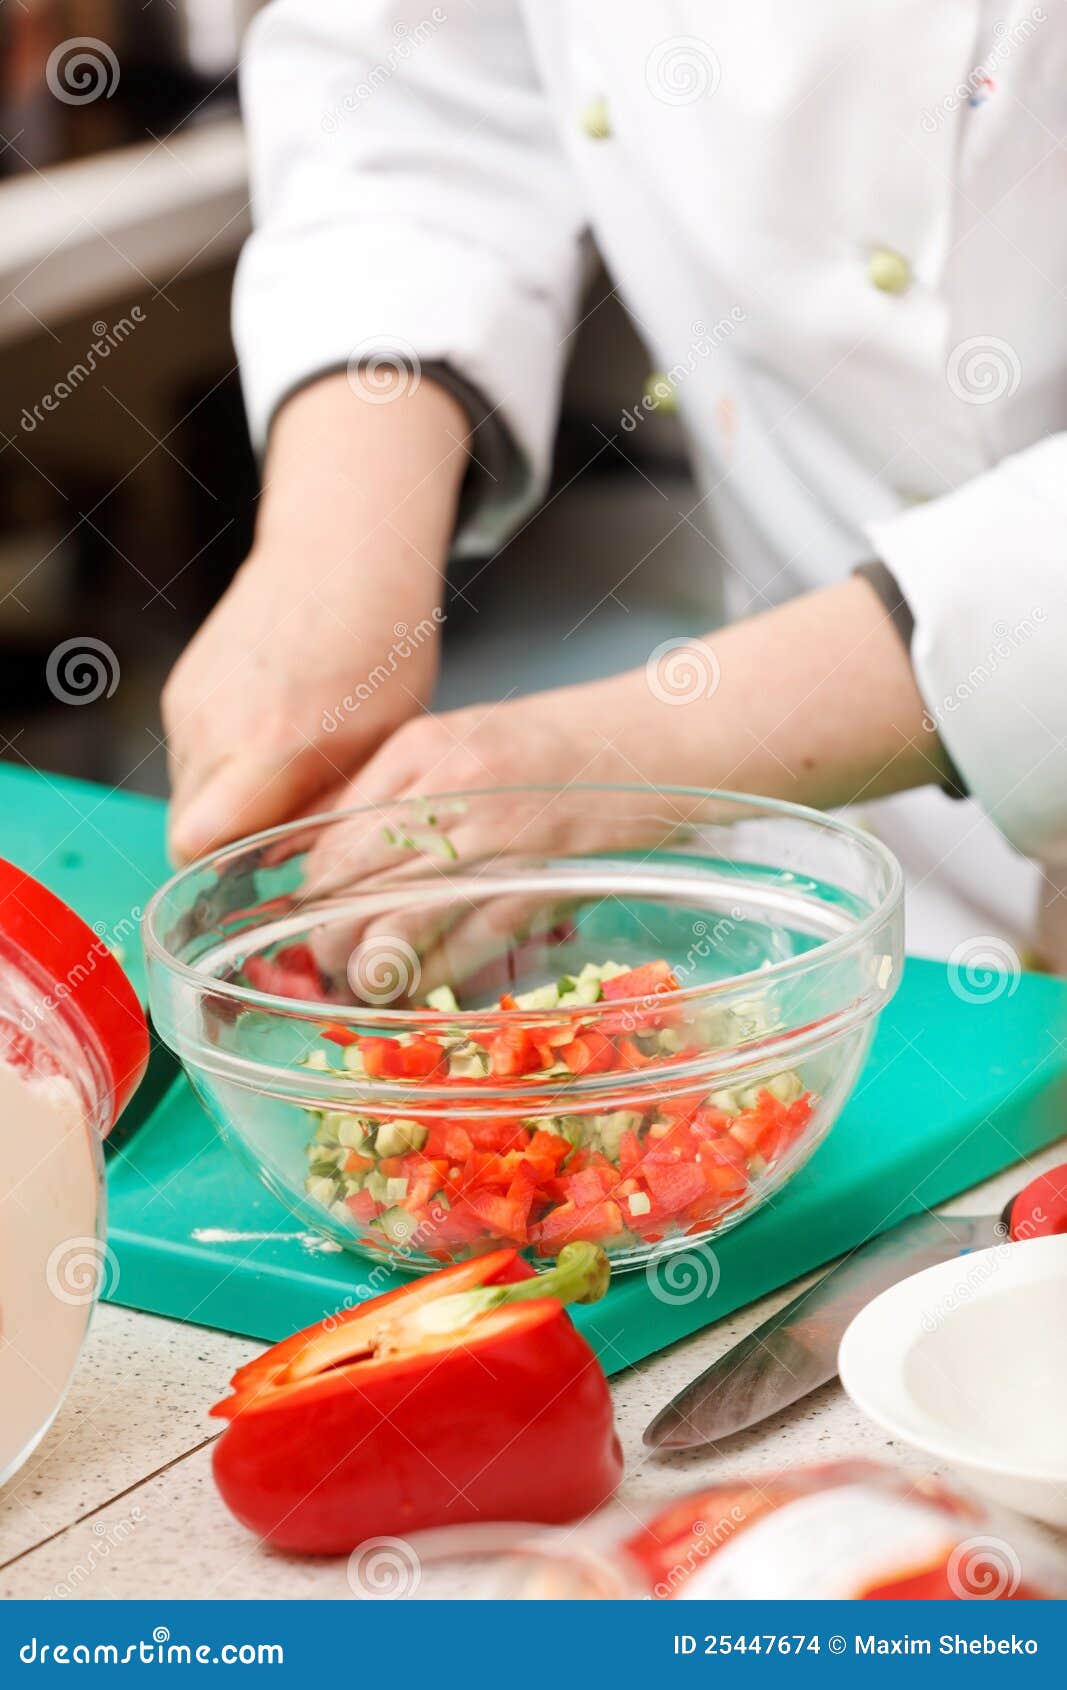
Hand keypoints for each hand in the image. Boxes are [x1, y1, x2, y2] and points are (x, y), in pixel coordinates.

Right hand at [162, 370, 469, 862]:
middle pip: (187, 830)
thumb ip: (336, 810)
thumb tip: (307, 868)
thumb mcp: (383, 742)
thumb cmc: (382, 646)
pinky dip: (221, 768)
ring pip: (187, 794)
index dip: (223, 876)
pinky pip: (188, 755)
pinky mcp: (183, 688)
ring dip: (227, 806)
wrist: (343, 554)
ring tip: (286, 782)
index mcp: (271, 746)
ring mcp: (191, 704)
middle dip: (230, 849)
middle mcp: (216, 726)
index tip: (263, 880)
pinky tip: (273, 744)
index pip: (199, 845)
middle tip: (284, 840)